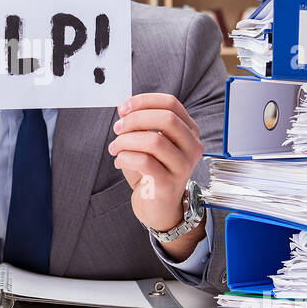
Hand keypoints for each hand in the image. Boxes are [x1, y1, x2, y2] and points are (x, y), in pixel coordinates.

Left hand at [107, 92, 203, 233]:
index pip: (170, 103)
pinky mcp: (170, 184)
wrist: (158, 206)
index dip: (144, 101)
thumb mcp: (147, 142)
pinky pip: (145, 162)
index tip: (123, 108)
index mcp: (189, 131)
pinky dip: (126, 158)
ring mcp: (184, 166)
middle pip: (166, 119)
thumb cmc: (152, 171)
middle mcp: (192, 147)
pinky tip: (119, 161)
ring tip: (115, 148)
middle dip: (135, 120)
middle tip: (117, 128)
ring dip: (126, 141)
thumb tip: (125, 109)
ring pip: (154, 141)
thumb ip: (139, 124)